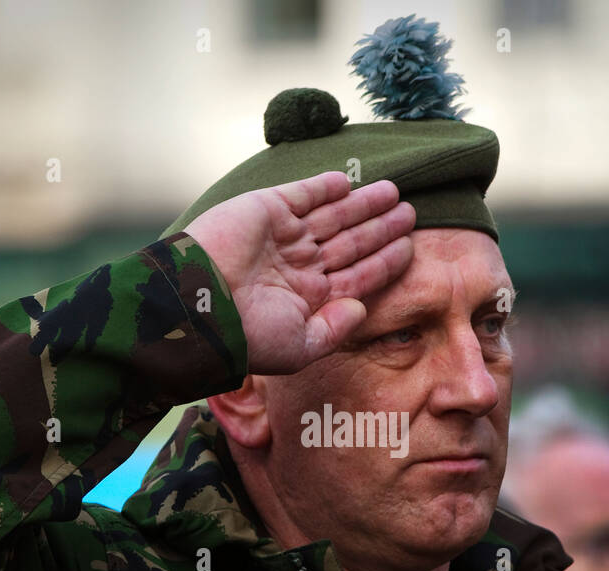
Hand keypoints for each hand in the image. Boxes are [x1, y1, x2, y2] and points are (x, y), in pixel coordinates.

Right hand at [184, 171, 414, 373]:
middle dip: (380, 229)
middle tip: (410, 213)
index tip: (410, 249)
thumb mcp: (298, 348)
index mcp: (308, 298)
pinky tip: (350, 183)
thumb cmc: (247, 337)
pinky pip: (303, 194)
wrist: (199, 304)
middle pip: (351, 243)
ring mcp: (283, 236)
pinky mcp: (266, 209)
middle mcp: (298, 265)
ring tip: (394, 194)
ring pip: (334, 216)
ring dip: (363, 205)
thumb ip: (333, 330)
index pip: (357, 276)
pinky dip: (325, 187)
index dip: (384, 262)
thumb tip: (361, 309)